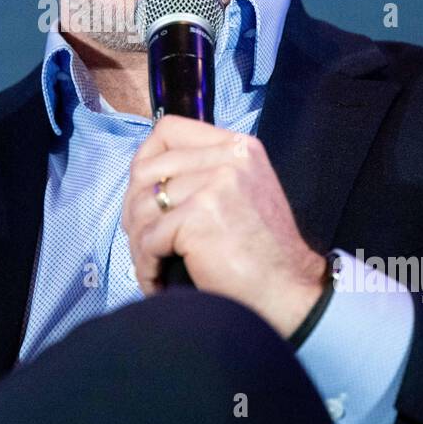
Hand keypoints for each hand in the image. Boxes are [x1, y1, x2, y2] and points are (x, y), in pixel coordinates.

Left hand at [121, 114, 328, 338]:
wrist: (289, 292)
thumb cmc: (262, 253)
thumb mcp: (244, 191)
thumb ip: (204, 173)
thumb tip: (144, 177)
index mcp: (238, 146)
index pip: (168, 131)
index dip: (144, 159)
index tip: (141, 191)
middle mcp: (228, 157)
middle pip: (146, 170)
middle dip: (133, 210)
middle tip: (141, 240)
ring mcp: (215, 184)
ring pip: (144, 206)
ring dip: (138, 243)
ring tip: (149, 264)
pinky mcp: (200, 215)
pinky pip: (149, 238)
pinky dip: (146, 265)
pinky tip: (157, 280)